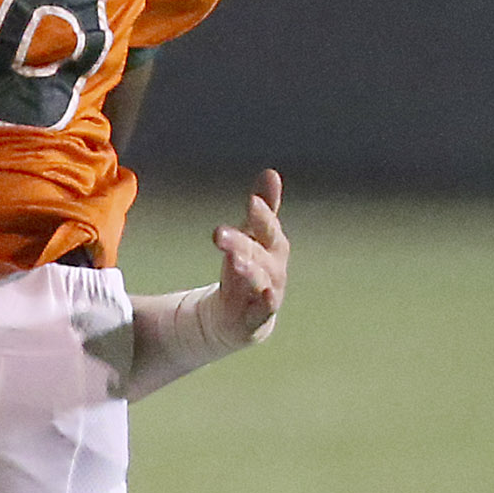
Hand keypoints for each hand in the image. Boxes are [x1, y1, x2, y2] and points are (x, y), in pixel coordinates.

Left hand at [213, 168, 286, 346]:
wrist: (236, 317)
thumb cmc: (245, 271)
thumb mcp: (249, 238)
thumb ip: (263, 210)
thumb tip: (271, 172)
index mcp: (271, 249)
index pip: (269, 230)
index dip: (264, 216)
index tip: (252, 202)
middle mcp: (273, 271)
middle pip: (260, 254)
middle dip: (243, 243)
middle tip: (219, 233)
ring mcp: (267, 296)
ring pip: (261, 281)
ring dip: (250, 270)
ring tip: (236, 260)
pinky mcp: (256, 320)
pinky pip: (264, 311)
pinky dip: (266, 304)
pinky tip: (266, 294)